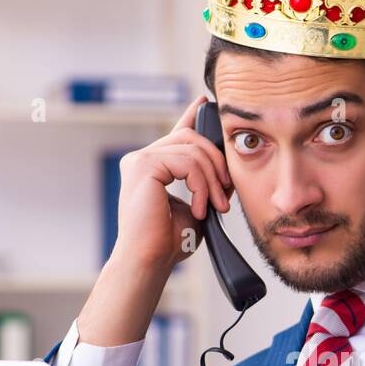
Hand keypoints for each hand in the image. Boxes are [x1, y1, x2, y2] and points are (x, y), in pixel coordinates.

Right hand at [115, 95, 232, 270]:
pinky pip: (186, 161)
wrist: (150, 261)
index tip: (206, 104)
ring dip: (212, 179)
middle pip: (191, 138)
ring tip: (215, 207)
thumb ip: (204, 182)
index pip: (176, 134)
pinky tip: (200, 206)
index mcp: (151, 167)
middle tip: (225, 195)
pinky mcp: (143, 165)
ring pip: (192, 149)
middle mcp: (141, 159)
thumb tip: (223, 168)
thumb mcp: (195, 205)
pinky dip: (200, 185)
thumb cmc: (168, 242)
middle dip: (217, 163)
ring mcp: (139, 160)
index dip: (192, 116)